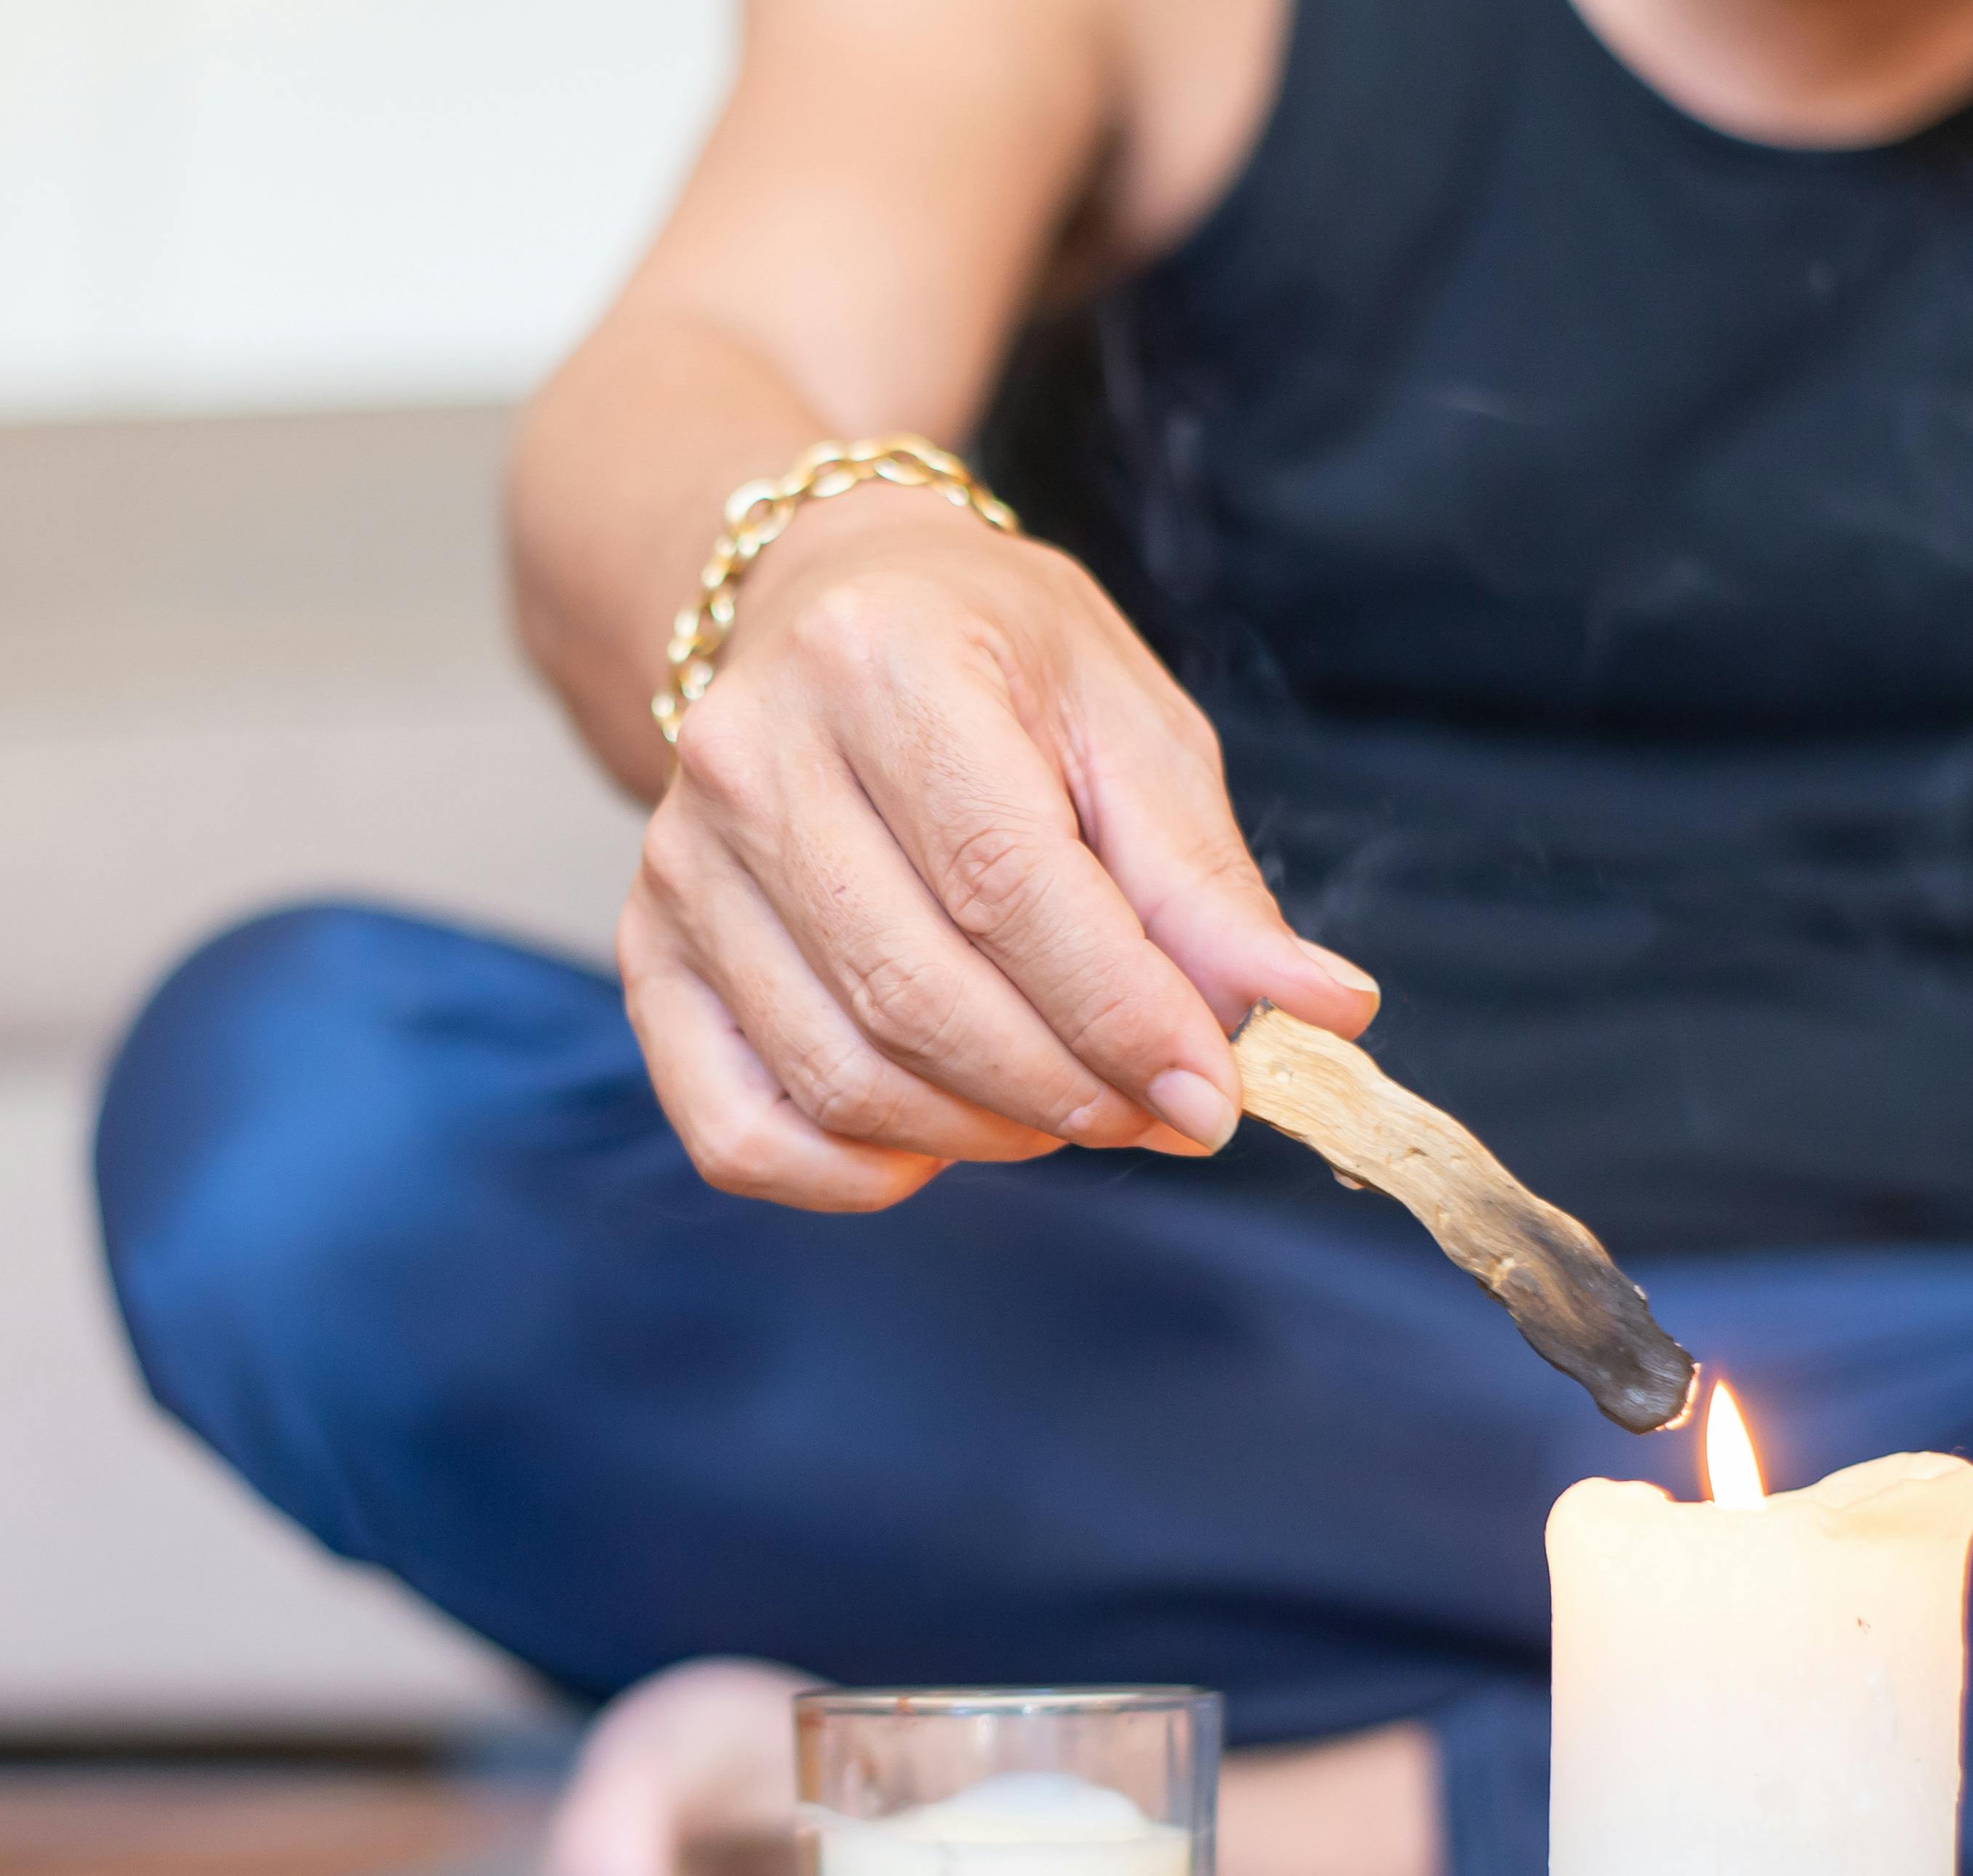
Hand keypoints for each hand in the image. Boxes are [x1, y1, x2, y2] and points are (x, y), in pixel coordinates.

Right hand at [620, 487, 1380, 1210]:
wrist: (818, 603)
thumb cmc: (992, 662)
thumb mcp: (1126, 723)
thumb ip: (1208, 881)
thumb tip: (1323, 1014)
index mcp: (886, 666)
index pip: (1009, 889)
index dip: (1125, 1016)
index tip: (1219, 1096)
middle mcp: (752, 760)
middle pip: (921, 1000)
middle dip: (1070, 1092)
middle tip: (1162, 1113)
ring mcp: (678, 866)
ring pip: (842, 1077)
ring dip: (985, 1133)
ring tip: (1070, 1107)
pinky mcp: (649, 953)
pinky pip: (739, 1130)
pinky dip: (851, 1174)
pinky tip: (937, 1134)